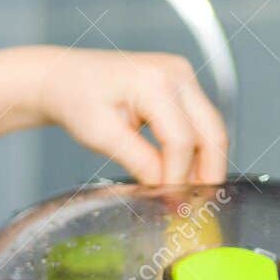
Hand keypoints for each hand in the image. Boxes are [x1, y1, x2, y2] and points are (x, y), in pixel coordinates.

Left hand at [31, 47, 228, 185]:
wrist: (67, 77)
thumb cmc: (77, 98)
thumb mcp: (101, 135)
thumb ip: (137, 161)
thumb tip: (164, 187)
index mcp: (155, 82)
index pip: (181, 140)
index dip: (178, 176)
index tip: (171, 202)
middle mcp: (178, 74)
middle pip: (212, 133)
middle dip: (209, 174)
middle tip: (198, 206)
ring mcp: (184, 78)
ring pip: (213, 129)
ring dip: (206, 164)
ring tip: (191, 195)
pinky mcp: (183, 87)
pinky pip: (201, 124)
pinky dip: (197, 151)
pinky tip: (185, 175)